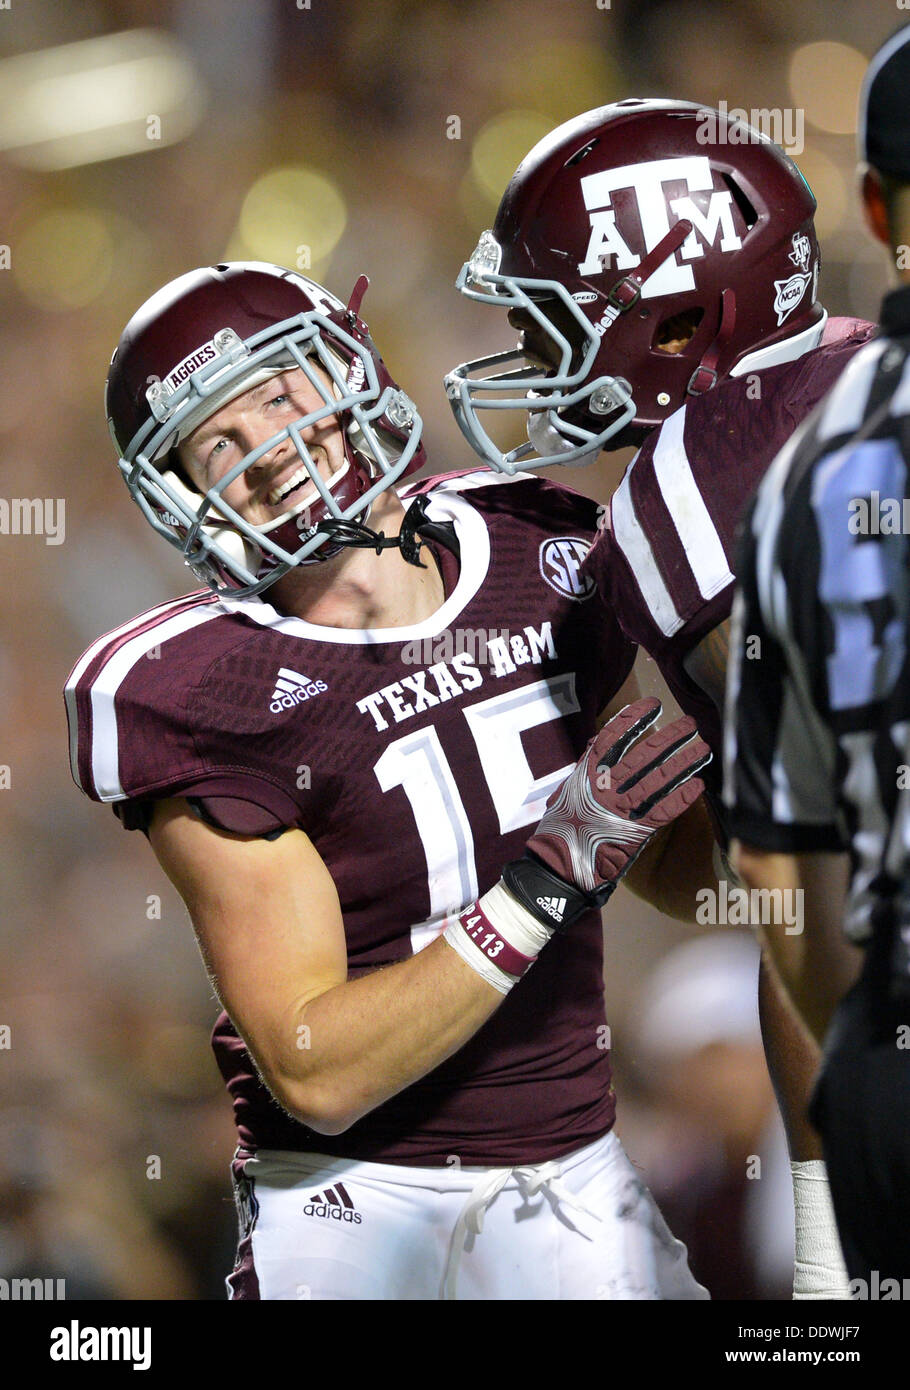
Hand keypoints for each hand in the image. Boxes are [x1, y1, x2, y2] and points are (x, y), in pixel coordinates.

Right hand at [503, 697, 710, 929]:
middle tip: (690, 723)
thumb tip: (595, 742)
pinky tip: (698, 785)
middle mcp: (606, 787)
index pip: (613, 738)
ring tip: (703, 749)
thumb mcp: (566, 790)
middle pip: (644, 754)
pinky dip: (682, 797)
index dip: (634, 719)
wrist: (560, 867)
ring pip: (660, 778)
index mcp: (587, 774)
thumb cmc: (560, 828)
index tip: (653, 705)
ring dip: (685, 762)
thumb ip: (583, 766)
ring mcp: (623, 809)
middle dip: (670, 736)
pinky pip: (665, 810)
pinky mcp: (636, 832)